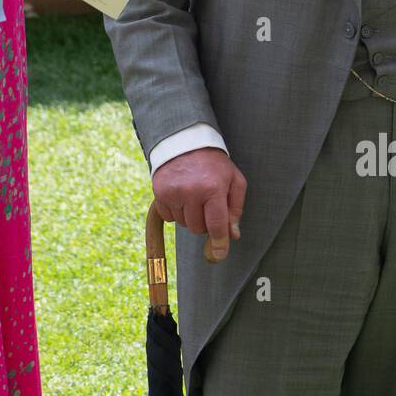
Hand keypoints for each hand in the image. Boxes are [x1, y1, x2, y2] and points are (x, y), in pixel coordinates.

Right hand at [153, 147, 246, 262]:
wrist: (186, 141)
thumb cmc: (214, 164)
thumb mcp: (234, 180)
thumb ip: (235, 209)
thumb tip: (232, 235)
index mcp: (213, 189)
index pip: (216, 226)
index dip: (219, 244)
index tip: (219, 254)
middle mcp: (191, 192)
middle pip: (197, 228)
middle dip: (205, 223)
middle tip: (208, 207)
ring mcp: (173, 193)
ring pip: (183, 224)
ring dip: (190, 217)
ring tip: (195, 198)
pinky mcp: (159, 192)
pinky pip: (169, 217)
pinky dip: (176, 212)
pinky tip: (181, 196)